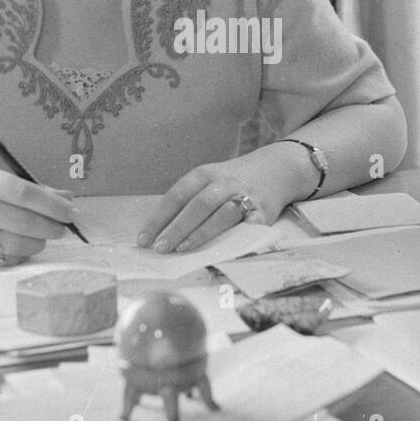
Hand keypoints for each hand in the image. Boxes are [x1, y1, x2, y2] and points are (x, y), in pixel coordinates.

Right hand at [0, 168, 75, 264]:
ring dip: (40, 242)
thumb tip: (68, 199)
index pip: (26, 193)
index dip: (53, 205)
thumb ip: (34, 191)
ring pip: (20, 244)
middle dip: (52, 227)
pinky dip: (23, 253)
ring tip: (43, 236)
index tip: (71, 212)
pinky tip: (21, 245)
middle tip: (63, 228)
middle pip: (26, 222)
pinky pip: (8, 258)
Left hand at [137, 146, 310, 253]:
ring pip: (222, 214)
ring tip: (183, 250)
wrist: (276, 169)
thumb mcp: (208, 181)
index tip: (144, 240)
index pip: (176, 196)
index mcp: (204, 174)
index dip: (159, 218)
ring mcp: (245, 195)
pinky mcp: (263, 211)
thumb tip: (160, 235)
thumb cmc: (231, 182)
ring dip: (201, 233)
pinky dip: (235, 239)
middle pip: (198, 205)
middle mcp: (224, 182)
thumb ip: (189, 202)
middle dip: (176, 228)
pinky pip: (248, 226)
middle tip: (160, 248)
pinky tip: (221, 251)